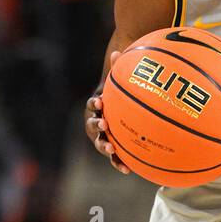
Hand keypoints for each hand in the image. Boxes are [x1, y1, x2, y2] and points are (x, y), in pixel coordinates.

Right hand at [84, 52, 129, 174]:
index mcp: (97, 107)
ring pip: (100, 144)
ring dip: (105, 147)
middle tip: (104, 125)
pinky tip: (128, 170)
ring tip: (111, 150)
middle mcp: (95, 123)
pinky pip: (115, 158)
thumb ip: (117, 68)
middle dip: (97, 127)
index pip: (92, 105)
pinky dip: (119, 163)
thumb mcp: (118, 82)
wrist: (117, 109)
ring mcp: (102, 137)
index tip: (100, 103)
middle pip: (92, 126)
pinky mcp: (112, 148)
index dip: (95, 105)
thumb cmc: (119, 94)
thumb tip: (117, 51)